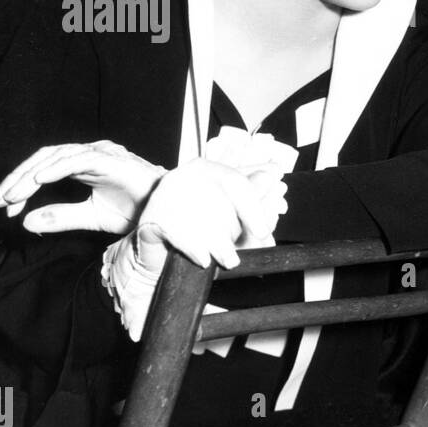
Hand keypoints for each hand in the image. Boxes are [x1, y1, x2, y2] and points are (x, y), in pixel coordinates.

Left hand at [0, 141, 165, 234]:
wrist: (169, 213)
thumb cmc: (139, 210)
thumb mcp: (92, 218)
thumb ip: (61, 217)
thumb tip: (26, 222)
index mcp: (85, 165)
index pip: (43, 167)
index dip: (20, 185)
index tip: (4, 206)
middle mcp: (90, 154)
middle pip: (43, 158)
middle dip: (17, 179)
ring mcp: (101, 154)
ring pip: (56, 156)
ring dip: (30, 175)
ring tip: (12, 195)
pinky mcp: (111, 159)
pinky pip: (78, 159)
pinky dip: (56, 168)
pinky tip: (39, 180)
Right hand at [135, 158, 279, 269]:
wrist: (158, 246)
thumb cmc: (199, 225)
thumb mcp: (230, 211)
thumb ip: (254, 196)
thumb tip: (276, 176)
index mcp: (207, 168)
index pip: (236, 181)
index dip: (254, 208)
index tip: (263, 231)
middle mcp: (185, 175)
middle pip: (221, 203)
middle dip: (233, 233)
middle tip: (235, 253)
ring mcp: (165, 194)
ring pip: (203, 221)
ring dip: (219, 246)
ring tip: (226, 259)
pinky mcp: (151, 216)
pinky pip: (181, 234)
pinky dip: (196, 251)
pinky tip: (203, 259)